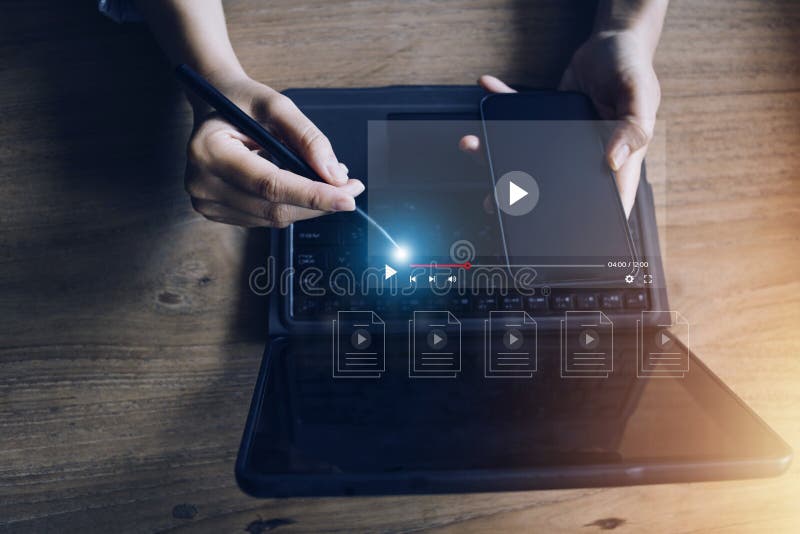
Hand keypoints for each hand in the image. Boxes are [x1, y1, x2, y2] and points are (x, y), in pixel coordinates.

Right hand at [184, 75, 363, 226]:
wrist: (214, 107)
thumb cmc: (243, 103)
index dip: (312, 195)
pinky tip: (299, 186)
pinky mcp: (216, 213)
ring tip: (327, 180)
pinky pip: (266, 218)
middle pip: (274, 208)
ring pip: (274, 218)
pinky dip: (291, 205)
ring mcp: (206, 203)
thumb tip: (335, 175)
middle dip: (319, 202)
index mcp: (209, 151)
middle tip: (351, 189)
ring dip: (308, 205)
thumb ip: (307, 137)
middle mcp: (202, 183)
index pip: (269, 184)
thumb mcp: (276, 105)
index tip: (348, 197)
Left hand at [466, 30, 659, 216]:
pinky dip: (502, 102)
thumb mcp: (640, 94)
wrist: (613, 41)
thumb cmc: (632, 66)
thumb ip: (633, 127)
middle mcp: (588, 153)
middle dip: (521, 190)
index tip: (551, 232)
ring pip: (528, 155)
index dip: (583, 222)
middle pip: (554, 183)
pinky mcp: (549, 119)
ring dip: (497, 149)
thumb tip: (614, 160)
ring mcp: (565, 139)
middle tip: (493, 196)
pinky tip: (488, 91)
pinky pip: (520, 117)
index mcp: (617, 156)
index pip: (604, 199)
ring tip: (474, 144)